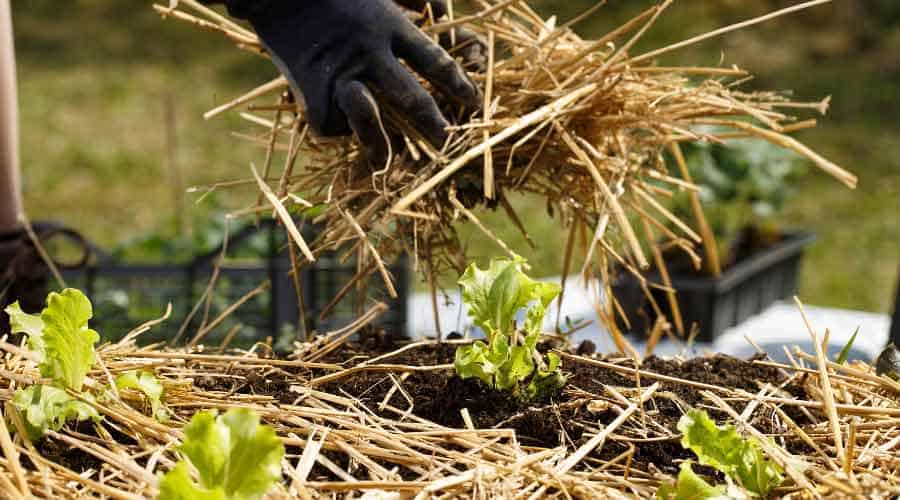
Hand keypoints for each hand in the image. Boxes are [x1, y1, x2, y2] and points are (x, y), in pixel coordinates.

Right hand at [243, 0, 482, 166]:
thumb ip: (418, 4)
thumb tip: (446, 21)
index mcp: (389, 26)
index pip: (435, 62)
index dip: (458, 85)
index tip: (474, 103)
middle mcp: (369, 54)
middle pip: (412, 99)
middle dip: (435, 126)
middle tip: (448, 145)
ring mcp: (339, 76)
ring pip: (368, 119)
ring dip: (383, 144)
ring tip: (391, 163)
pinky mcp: (311, 93)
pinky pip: (332, 123)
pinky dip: (340, 130)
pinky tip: (345, 131)